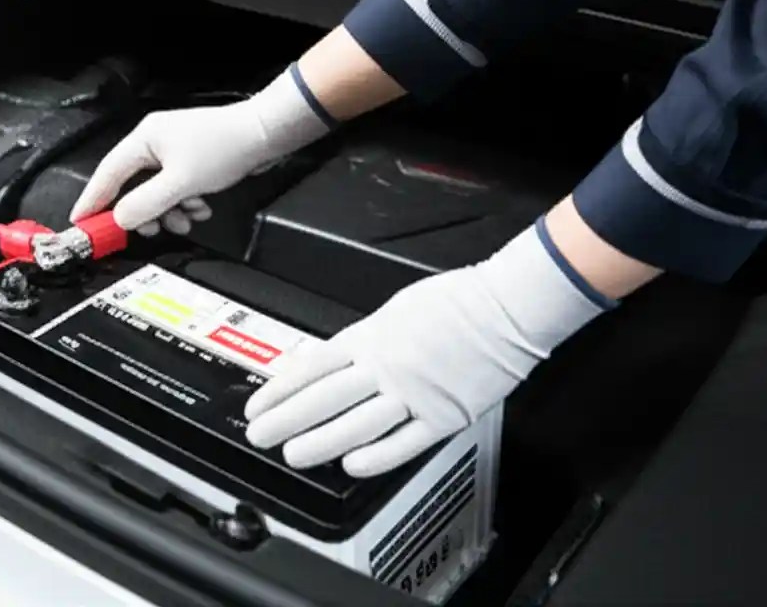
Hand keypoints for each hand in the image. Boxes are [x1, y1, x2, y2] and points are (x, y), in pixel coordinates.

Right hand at [69, 68, 330, 233]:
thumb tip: (121, 218)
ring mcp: (174, 150)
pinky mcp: (192, 160)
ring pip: (157, 191)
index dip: (92, 200)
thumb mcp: (180, 183)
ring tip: (187, 219)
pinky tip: (201, 206)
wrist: (265, 134)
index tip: (80, 222)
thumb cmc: (224, 148)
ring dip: (169, 210)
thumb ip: (146, 203)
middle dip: (144, 212)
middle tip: (152, 229)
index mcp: (144, 140)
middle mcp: (154, 142)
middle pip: (133, 186)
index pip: (107, 174)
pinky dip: (185, 202)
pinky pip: (176, 188)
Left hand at [244, 222, 611, 476]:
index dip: (280, 389)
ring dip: (320, 441)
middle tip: (260, 434)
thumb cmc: (459, 301)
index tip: (258, 405)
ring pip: (358, 424)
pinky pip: (404, 442)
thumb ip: (364, 341)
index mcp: (372, 338)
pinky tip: (352, 465)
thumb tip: (334, 361)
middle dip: (286, 418)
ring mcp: (415, 394)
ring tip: (293, 454)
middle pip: (325, 398)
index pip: (313, 368)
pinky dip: (376, 456)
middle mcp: (387, 367)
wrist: (508, 307)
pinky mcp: (445, 416)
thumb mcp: (396, 310)